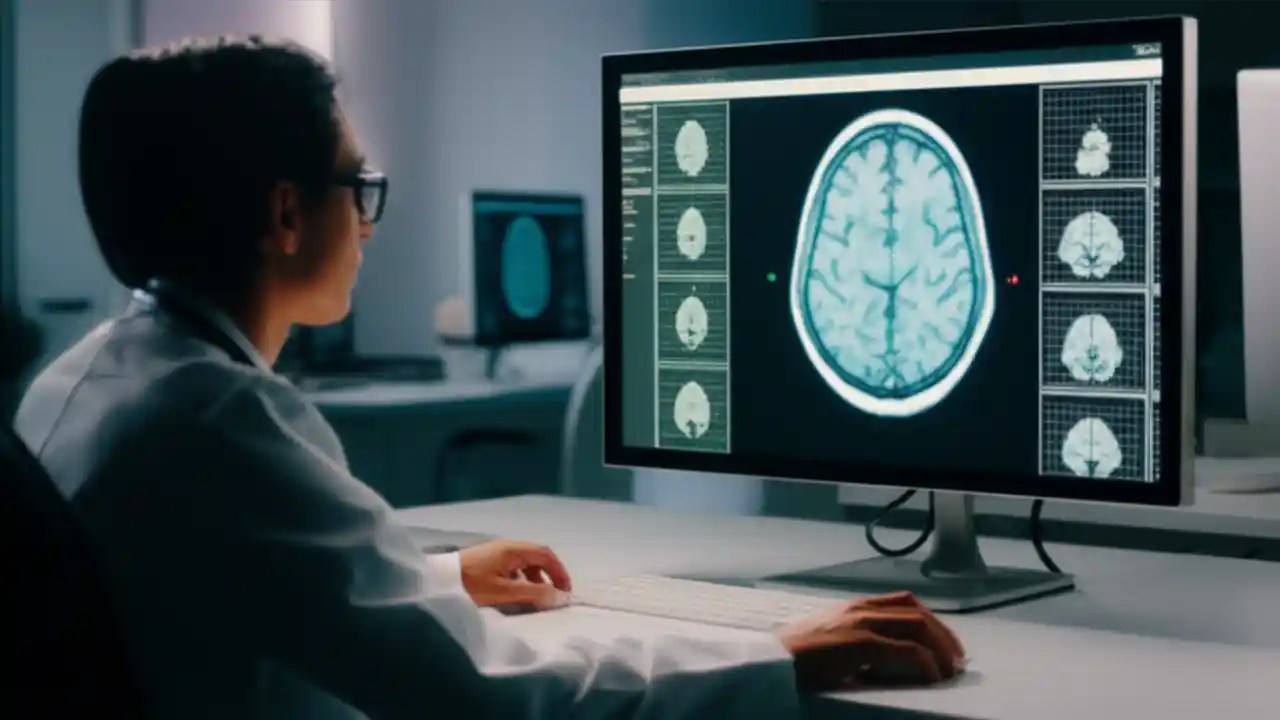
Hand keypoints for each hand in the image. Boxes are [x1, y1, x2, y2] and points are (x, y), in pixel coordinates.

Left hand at [458, 540, 572, 612]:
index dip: (559, 572)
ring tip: (537, 598)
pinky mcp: (488, 561)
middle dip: (550, 575)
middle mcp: (507, 547)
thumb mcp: (504, 592)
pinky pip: (514, 567)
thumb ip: (533, 593)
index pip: (545, 554)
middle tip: (554, 595)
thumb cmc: (471, 585)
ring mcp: (497, 553)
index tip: (564, 591)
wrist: (438, 580)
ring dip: (536, 579)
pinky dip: (523, 579)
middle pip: (537, 557)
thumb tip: (558, 596)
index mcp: (513, 550)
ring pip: (525, 563)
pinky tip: (518, 594)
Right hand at [775, 591, 965, 691]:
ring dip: (941, 650)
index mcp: (855, 606)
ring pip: (919, 627)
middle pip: (919, 613)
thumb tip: (887, 661)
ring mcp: (863, 623)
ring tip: (950, 670)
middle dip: (944, 636)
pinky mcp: (862, 643)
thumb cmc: (797, 658)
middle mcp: (862, 608)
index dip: (932, 620)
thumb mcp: (831, 640)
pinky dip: (925, 663)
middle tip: (957, 660)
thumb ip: (858, 641)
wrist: (773, 662)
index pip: (905, 601)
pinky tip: (931, 676)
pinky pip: (907, 651)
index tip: (946, 642)